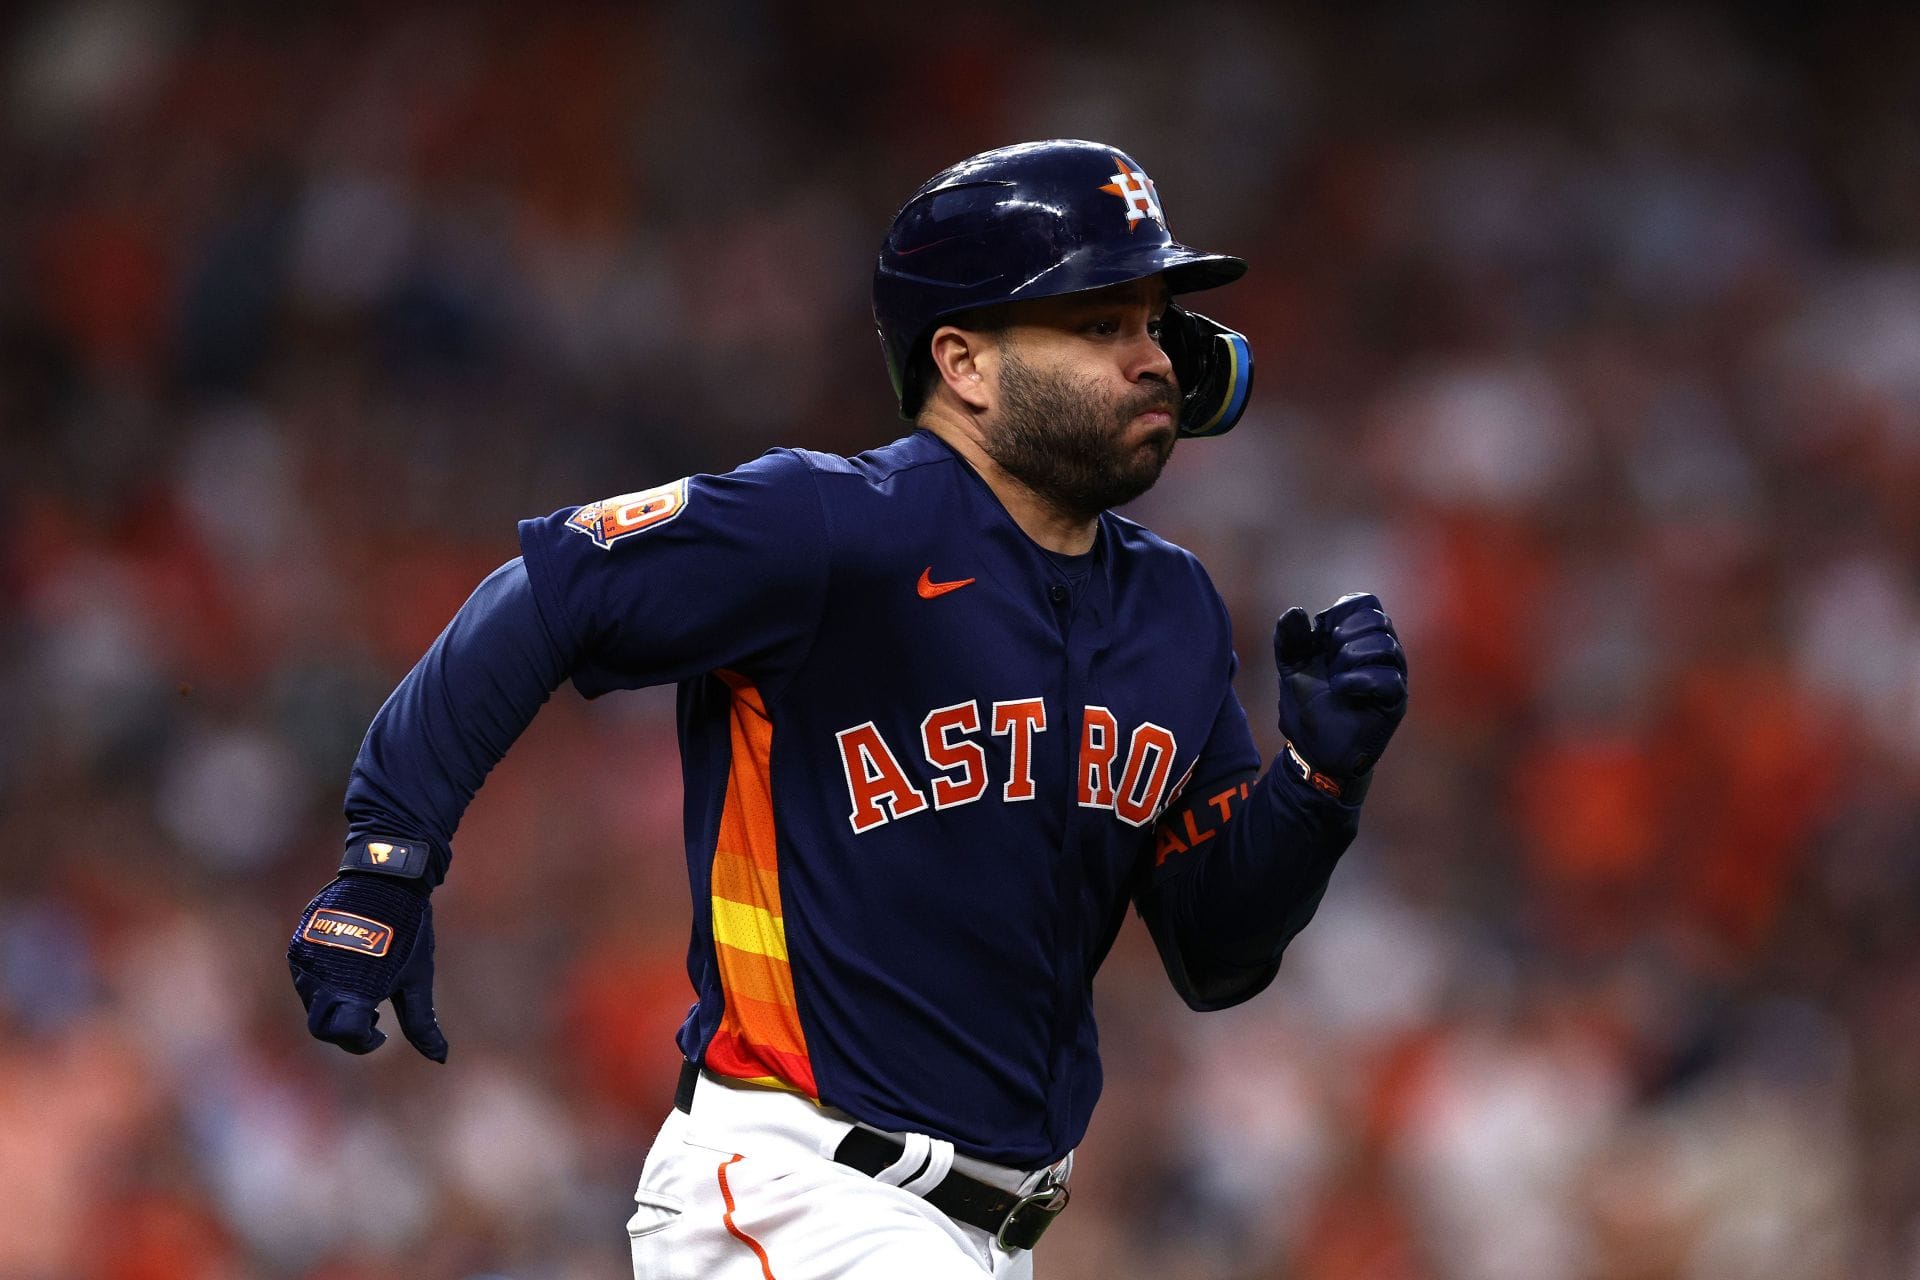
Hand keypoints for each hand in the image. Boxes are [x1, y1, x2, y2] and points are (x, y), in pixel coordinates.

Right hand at [287, 873, 446, 1061]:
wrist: (385, 875)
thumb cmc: (409, 930)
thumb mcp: (418, 977)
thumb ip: (422, 1022)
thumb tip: (441, 1058)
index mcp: (351, 989)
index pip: (343, 1036)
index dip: (363, 1041)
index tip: (382, 1030)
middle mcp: (320, 977)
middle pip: (322, 1026)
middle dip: (346, 1029)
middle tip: (374, 1014)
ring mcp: (304, 961)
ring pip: (312, 1003)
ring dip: (336, 1005)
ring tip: (366, 985)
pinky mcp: (298, 946)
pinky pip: (306, 978)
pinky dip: (326, 984)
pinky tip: (351, 970)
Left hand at [1273, 592, 1407, 799]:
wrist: (1314, 751)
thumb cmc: (1307, 708)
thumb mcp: (1291, 668)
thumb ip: (1289, 639)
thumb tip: (1295, 611)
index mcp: (1358, 638)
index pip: (1366, 602)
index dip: (1341, 611)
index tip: (1320, 634)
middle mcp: (1380, 653)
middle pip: (1378, 618)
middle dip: (1345, 634)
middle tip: (1329, 659)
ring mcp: (1391, 676)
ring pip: (1385, 644)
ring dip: (1351, 656)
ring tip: (1334, 678)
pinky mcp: (1395, 701)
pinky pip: (1390, 677)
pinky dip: (1360, 679)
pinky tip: (1341, 689)